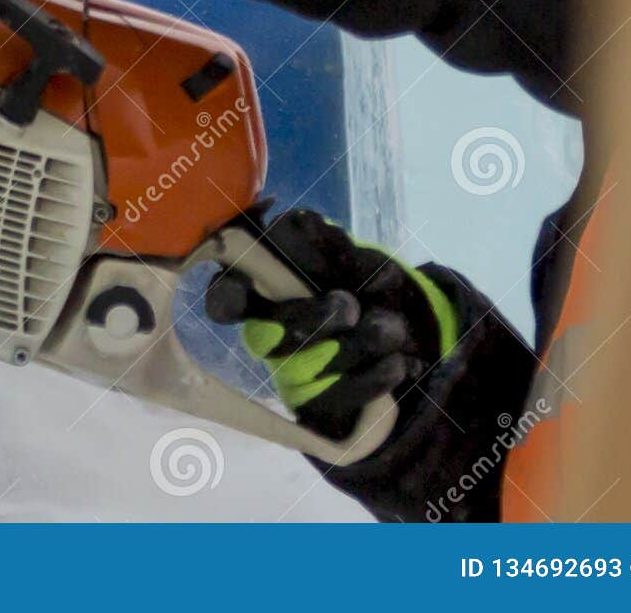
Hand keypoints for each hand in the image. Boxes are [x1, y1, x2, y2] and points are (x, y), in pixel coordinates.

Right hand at [206, 209, 458, 443]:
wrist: (406, 327)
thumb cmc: (361, 279)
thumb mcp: (349, 254)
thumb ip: (328, 243)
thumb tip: (304, 222)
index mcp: (260, 289)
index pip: (224, 298)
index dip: (228, 300)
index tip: (245, 295)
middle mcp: (265, 333)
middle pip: (264, 338)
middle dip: (311, 321)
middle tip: (350, 307)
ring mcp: (288, 373)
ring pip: (305, 370)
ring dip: (355, 346)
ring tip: (392, 329)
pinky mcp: (317, 407)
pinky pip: (337, 402)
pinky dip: (374, 380)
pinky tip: (398, 363)